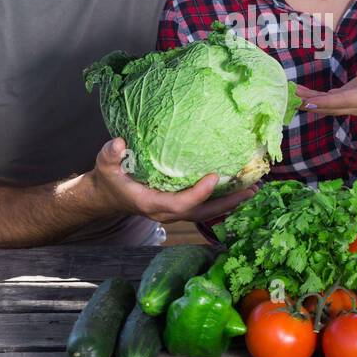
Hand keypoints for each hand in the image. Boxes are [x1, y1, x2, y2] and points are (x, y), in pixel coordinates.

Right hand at [88, 138, 257, 223]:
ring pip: (206, 212)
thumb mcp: (104, 165)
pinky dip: (222, 200)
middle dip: (226, 204)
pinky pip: (204, 206)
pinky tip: (239, 188)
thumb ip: (110, 154)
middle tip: (250, 189)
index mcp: (150, 203)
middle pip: (201, 213)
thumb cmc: (109, 178)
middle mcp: (165, 212)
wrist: (109, 195)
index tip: (214, 177)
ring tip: (253, 189)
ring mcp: (173, 211)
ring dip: (230, 203)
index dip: (197, 194)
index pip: (178, 204)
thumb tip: (119, 143)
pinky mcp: (179, 206)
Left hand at [294, 56, 356, 116]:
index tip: (309, 101)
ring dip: (310, 102)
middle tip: (292, 97)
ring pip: (328, 107)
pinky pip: (329, 103)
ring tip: (293, 94)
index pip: (343, 101)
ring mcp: (351, 106)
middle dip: (311, 104)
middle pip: (331, 108)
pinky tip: (302, 95)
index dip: (325, 102)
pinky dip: (315, 100)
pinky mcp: (346, 102)